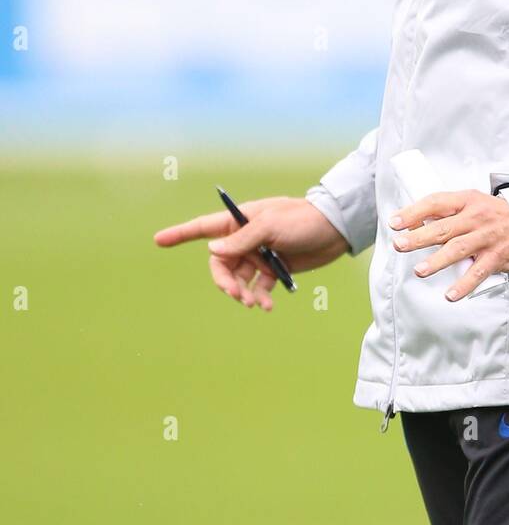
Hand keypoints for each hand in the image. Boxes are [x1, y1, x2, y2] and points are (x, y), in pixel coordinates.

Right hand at [153, 196, 349, 309]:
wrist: (335, 230)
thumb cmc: (302, 219)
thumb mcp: (271, 225)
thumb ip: (242, 239)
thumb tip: (213, 251)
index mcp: (240, 220)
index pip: (203, 227)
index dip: (180, 234)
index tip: (158, 240)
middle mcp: (245, 238)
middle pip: (221, 264)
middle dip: (225, 281)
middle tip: (236, 294)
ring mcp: (259, 254)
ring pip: (238, 279)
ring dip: (242, 292)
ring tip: (256, 303)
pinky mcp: (274, 268)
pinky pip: (257, 287)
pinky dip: (259, 297)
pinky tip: (268, 305)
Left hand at [388, 191, 508, 300]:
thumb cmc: (495, 215)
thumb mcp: (473, 204)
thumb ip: (449, 213)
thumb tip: (416, 224)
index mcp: (467, 200)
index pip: (436, 202)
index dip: (414, 212)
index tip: (395, 222)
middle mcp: (476, 217)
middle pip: (443, 228)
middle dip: (419, 237)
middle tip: (399, 245)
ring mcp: (487, 237)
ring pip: (458, 249)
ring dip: (437, 261)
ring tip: (419, 270)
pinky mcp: (497, 256)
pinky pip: (478, 272)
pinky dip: (464, 284)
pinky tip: (450, 294)